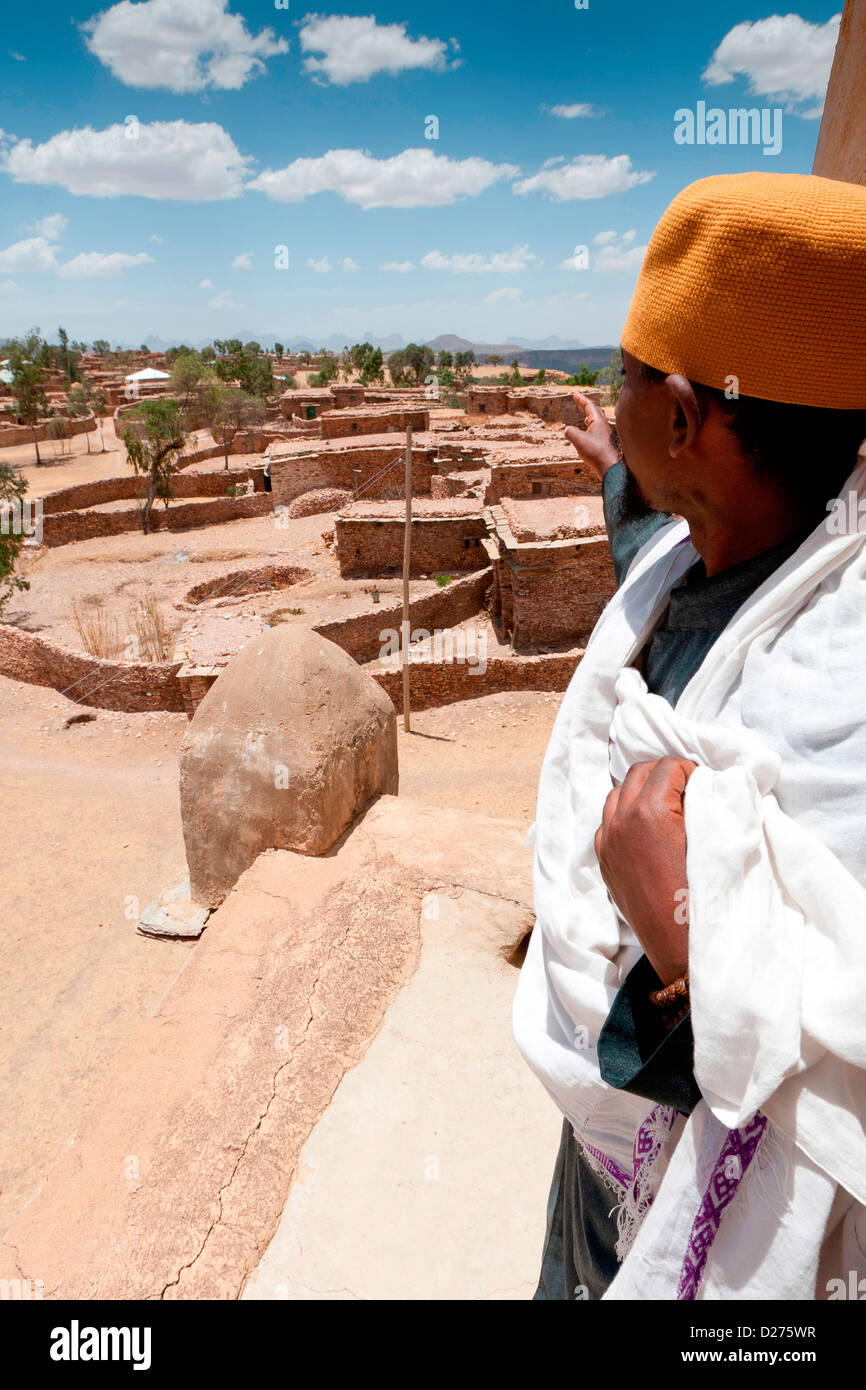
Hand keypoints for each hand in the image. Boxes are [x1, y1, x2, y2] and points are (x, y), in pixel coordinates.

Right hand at [564, 391, 620, 480]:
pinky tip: (588, 431)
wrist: (610, 467)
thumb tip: (567, 430)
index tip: (575, 394)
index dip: (581, 399)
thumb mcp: (578, 440)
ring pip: (596, 420)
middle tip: (578, 399)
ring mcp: (604, 434)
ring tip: (584, 413)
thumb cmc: (596, 453)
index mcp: (598, 421)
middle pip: (594, 411)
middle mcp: (603, 425)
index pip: (589, 406)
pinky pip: (596, 429)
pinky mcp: (604, 443)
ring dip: (589, 415)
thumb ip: (570, 432)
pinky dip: (590, 426)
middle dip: (585, 405)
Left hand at [594, 757, 697, 984]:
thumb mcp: (711, 841)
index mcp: (649, 812)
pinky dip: (626, 815)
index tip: (705, 783)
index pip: (668, 767)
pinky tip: (648, 829)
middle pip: (638, 773)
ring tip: (667, 805)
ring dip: (641, 791)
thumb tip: (705, 785)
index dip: (690, 771)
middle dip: (664, 775)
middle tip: (687, 788)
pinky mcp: (604, 860)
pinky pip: (608, 822)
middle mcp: (620, 822)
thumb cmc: (705, 893)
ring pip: (618, 794)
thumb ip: (705, 804)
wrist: (681, 946)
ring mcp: (607, 842)